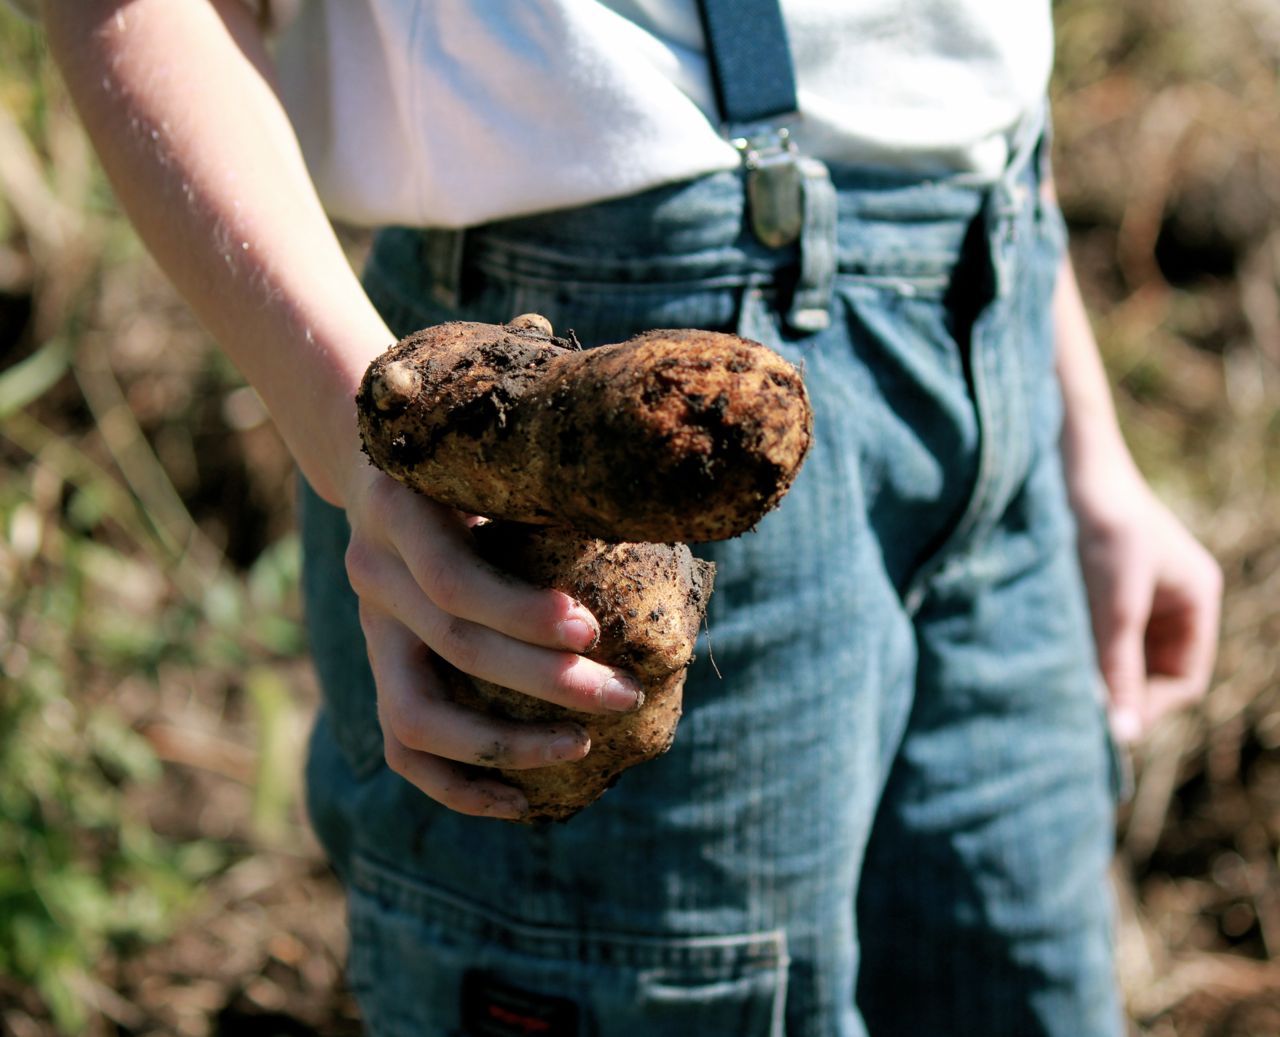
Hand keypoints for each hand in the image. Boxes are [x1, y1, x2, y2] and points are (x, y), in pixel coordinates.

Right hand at [339, 463, 643, 818]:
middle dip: (546, 681)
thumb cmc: (471, 457)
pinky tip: (521, 802)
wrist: (387, 464)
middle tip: (624, 695)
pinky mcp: (380, 669)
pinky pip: (403, 748)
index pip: (452, 582)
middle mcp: (373, 571)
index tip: (592, 631)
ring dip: (503, 744)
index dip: (521, 614)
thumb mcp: (493, 454)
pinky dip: (459, 785)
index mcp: (398, 509)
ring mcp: (371, 627)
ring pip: (415, 717)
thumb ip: (541, 485)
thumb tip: (650, 512)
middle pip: (454, 647)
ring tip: (581, 746)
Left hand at [1070, 459, 1222, 743]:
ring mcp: (1133, 591)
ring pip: (1116, 655)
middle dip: (1116, 690)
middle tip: (1070, 711)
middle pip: (1150, 673)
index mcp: (1195, 598)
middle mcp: (1169, 599)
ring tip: (1055, 680)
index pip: (1183, 681)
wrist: (1058, 460)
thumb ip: (1119, 665)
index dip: (1147, 707)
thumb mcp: (1113, 601)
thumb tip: (1123, 735)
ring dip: (1090, 669)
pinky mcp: (1094, 585)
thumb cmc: (1097, 520)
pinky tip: (1045, 652)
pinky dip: (1073, 648)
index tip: (1102, 724)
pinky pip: (1091, 634)